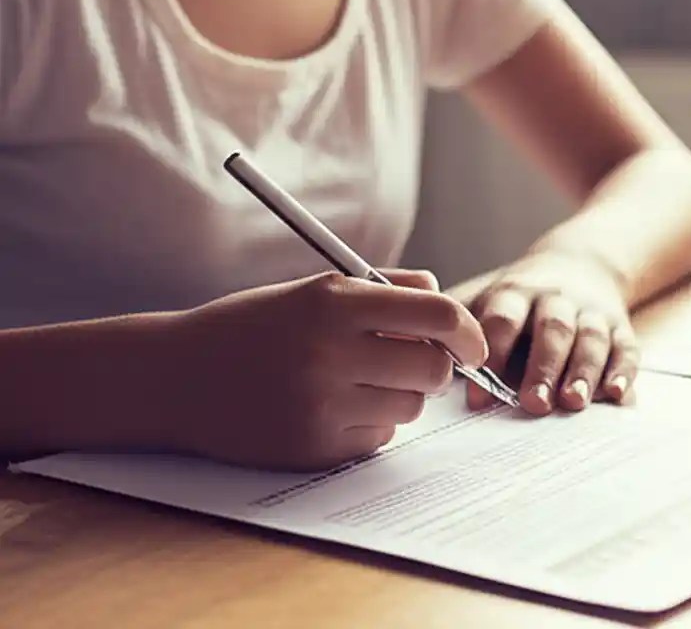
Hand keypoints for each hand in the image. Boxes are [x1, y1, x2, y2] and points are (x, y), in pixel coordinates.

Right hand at [160, 270, 486, 470]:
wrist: (174, 377)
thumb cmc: (254, 326)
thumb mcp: (314, 289)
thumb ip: (385, 288)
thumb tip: (442, 295)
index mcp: (334, 302)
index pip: (438, 316)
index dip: (468, 332)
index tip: (471, 344)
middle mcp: (329, 352)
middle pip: (433, 369)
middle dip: (434, 367)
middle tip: (411, 363)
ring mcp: (320, 404)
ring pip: (410, 407)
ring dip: (399, 396)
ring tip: (357, 383)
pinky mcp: (313, 447)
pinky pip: (377, 439)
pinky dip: (368, 426)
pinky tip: (329, 409)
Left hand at [466, 250, 638, 415]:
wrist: (583, 262)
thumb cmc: (518, 298)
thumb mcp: (483, 296)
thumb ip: (451, 324)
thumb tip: (403, 353)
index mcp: (514, 293)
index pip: (502, 319)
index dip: (491, 354)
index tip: (478, 395)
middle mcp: (555, 299)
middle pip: (551, 329)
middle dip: (542, 367)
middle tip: (532, 404)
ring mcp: (591, 313)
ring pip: (590, 338)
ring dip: (583, 371)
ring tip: (573, 403)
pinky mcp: (620, 328)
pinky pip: (626, 348)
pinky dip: (623, 372)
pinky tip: (617, 396)